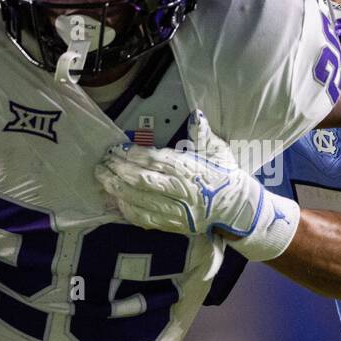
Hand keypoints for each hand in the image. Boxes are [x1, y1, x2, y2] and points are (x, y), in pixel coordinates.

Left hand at [95, 110, 299, 260]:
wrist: (238, 209)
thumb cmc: (225, 175)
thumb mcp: (218, 151)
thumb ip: (203, 133)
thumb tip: (196, 115)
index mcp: (192, 169)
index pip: (158, 161)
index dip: (135, 154)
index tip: (118, 148)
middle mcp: (184, 191)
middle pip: (144, 181)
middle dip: (119, 171)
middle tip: (103, 163)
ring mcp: (178, 211)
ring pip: (141, 200)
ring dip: (118, 190)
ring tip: (102, 179)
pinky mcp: (174, 225)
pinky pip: (146, 219)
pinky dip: (128, 210)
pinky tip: (115, 200)